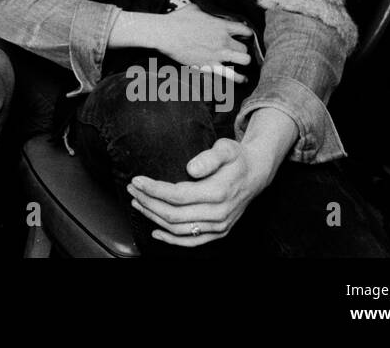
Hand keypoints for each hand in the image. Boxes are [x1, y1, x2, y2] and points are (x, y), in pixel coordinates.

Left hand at [126, 137, 271, 246]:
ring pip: (179, 230)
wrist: (257, 173)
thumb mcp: (226, 148)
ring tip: (137, 203)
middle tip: (132, 189)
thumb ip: (209, 157)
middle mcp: (219, 213)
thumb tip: (191, 169)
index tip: (136, 180)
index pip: (177, 195)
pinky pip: (192, 242)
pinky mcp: (219, 232)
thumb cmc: (237, 158)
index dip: (154, 189)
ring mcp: (220, 226)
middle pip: (174, 214)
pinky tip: (155, 231)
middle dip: (148, 202)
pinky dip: (171, 240)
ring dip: (154, 218)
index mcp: (218, 192)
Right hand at [151, 3, 251, 82]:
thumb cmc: (177, 20)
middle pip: (245, 49)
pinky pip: (230, 76)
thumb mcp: (194, 9)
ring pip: (244, 61)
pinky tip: (240, 79)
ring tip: (244, 68)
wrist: (166, 34)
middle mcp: (223, 41)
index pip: (245, 31)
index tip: (245, 37)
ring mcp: (218, 55)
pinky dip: (237, 78)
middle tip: (239, 52)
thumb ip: (205, 11)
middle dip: (243, 51)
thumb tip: (205, 10)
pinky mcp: (209, 66)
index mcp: (221, 26)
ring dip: (244, 64)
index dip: (247, 34)